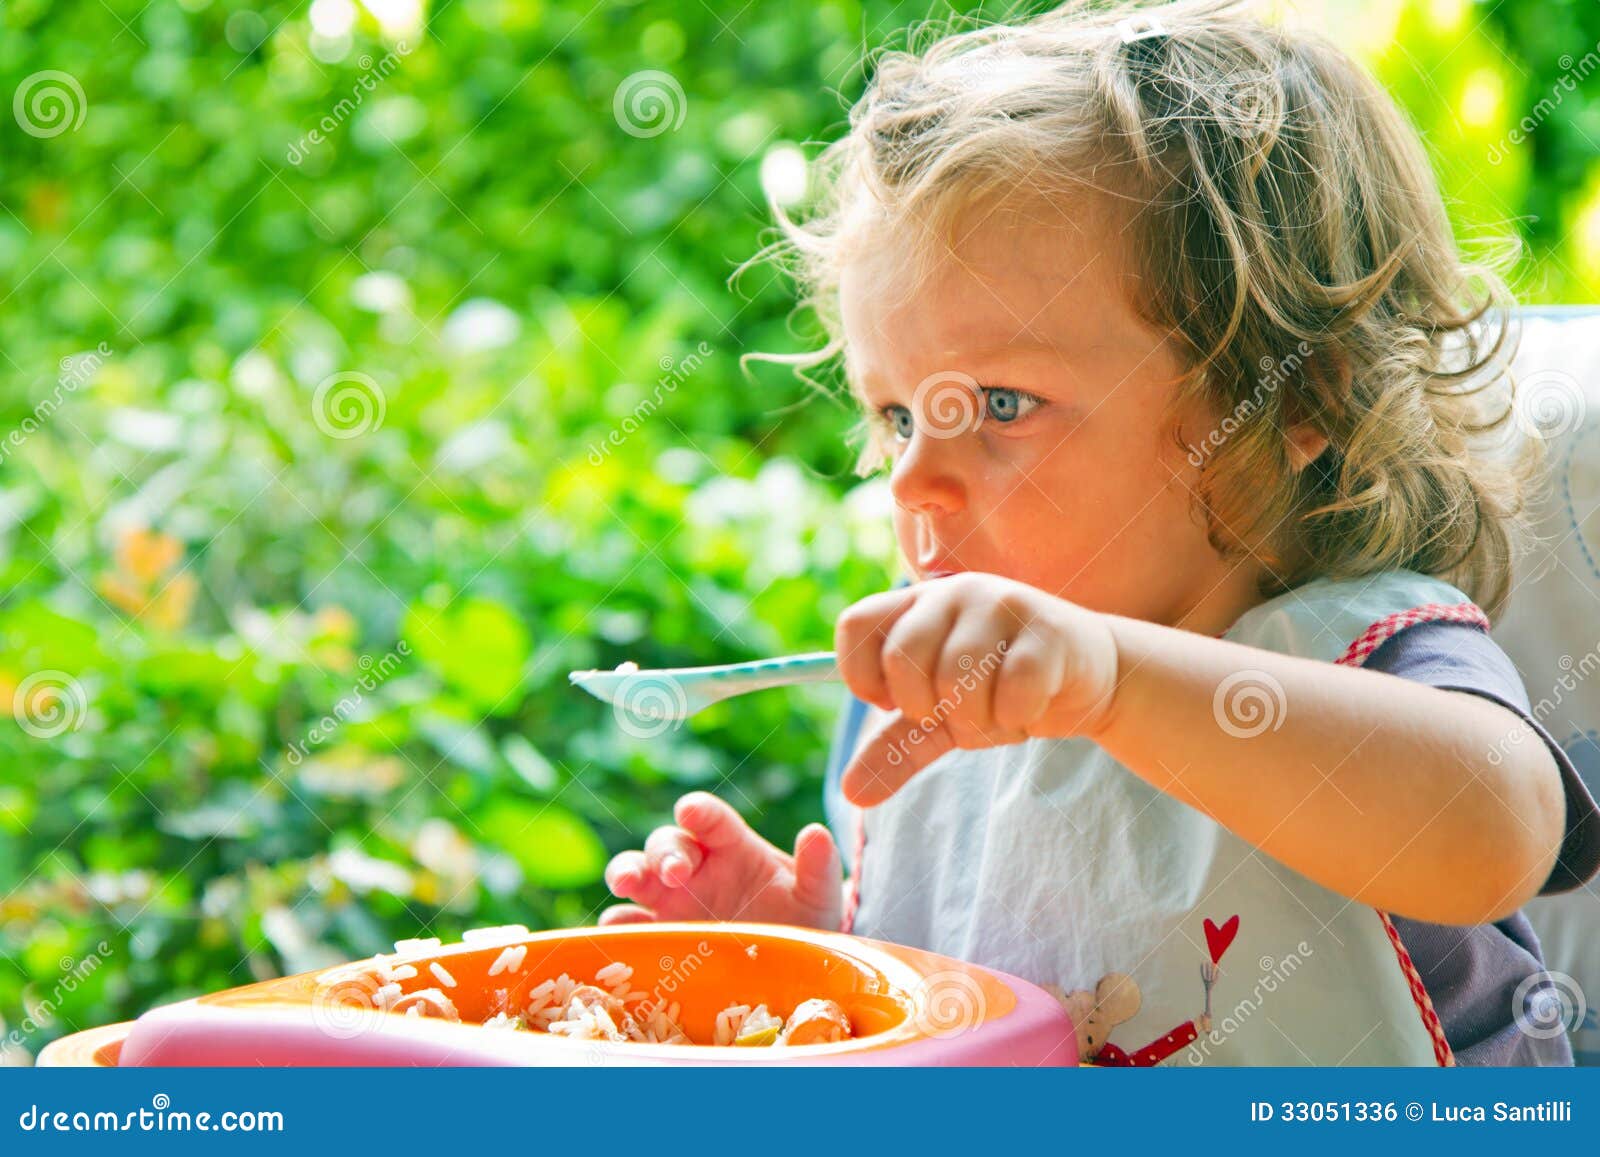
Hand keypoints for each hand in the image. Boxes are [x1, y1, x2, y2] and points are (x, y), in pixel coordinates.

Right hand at [599, 791, 842, 930]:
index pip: (710, 818)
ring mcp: (673, 900)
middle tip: (675, 873)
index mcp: (732, 845)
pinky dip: (619, 925)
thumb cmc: (803, 919)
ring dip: (627, 873)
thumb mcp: (818, 896)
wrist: (791, 967)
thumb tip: (817, 832)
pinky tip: (619, 933)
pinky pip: (628, 923)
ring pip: (636, 872)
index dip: (698, 810)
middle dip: (665, 852)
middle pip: (667, 843)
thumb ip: (819, 866)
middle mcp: (697, 867)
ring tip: (626, 886)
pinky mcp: (660, 933)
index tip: (690, 810)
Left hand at [833, 572, 1117, 805]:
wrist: (1091, 681)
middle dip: (924, 708)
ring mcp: (1001, 604)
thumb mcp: (940, 721)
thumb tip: (851, 793)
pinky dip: (1016, 718)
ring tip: (997, 711)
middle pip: (902, 658)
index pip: (855, 626)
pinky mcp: (1047, 631)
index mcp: (917, 604)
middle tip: (955, 713)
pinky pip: (1011, 693)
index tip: (896, 704)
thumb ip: (895, 749)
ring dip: (975, 720)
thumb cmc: (1002, 692)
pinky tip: (1031, 705)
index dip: (863, 678)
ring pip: (956, 681)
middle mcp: (953, 593)